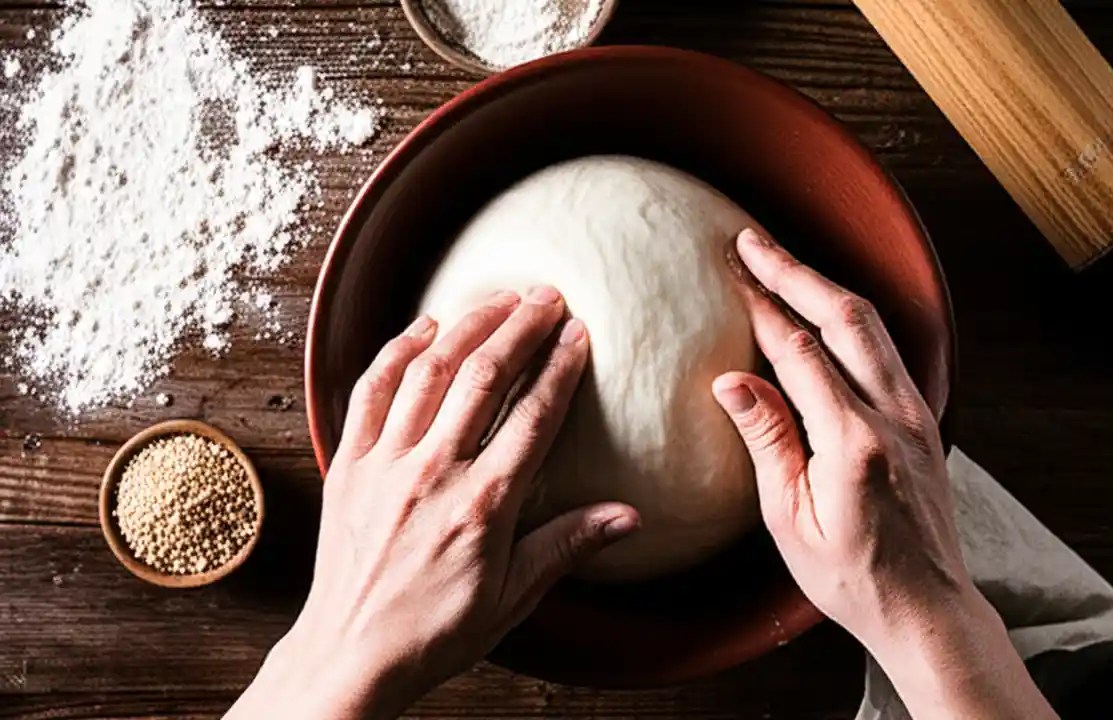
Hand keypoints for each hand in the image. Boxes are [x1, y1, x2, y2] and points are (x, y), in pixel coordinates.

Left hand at [229, 288, 638, 719]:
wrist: (352, 656)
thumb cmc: (437, 632)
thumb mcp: (515, 597)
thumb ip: (569, 545)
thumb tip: (630, 517)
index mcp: (484, 506)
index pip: (533, 415)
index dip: (560, 366)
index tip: (579, 332)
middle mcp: (433, 474)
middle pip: (482, 376)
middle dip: (520, 326)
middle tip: (546, 295)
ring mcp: (385, 464)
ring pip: (427, 371)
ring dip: (465, 325)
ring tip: (497, 297)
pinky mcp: (350, 465)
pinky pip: (370, 391)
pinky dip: (396, 351)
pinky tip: (423, 327)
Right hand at [714, 229, 1055, 719]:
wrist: (927, 608)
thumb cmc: (852, 578)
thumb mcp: (790, 520)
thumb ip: (766, 441)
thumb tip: (730, 380)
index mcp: (853, 444)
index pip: (800, 352)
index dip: (763, 305)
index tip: (730, 272)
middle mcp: (893, 417)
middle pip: (845, 317)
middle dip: (795, 270)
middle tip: (751, 239)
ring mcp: (916, 414)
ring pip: (872, 326)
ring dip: (825, 284)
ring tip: (782, 259)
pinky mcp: (924, 420)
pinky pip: (886, 349)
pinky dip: (852, 316)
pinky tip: (827, 306)